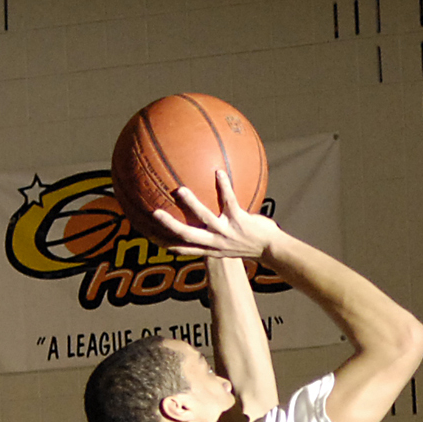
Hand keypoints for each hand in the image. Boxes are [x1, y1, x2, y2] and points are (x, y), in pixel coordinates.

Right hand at [152, 168, 275, 261]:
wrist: (272, 250)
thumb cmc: (251, 245)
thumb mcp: (229, 245)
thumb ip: (216, 234)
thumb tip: (204, 219)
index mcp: (210, 249)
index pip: (183, 249)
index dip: (165, 243)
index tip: (150, 234)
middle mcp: (215, 242)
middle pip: (186, 236)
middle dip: (169, 226)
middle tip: (154, 213)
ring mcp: (226, 231)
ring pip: (204, 217)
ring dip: (191, 204)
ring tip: (180, 190)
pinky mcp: (239, 220)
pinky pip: (228, 199)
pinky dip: (224, 185)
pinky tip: (218, 171)